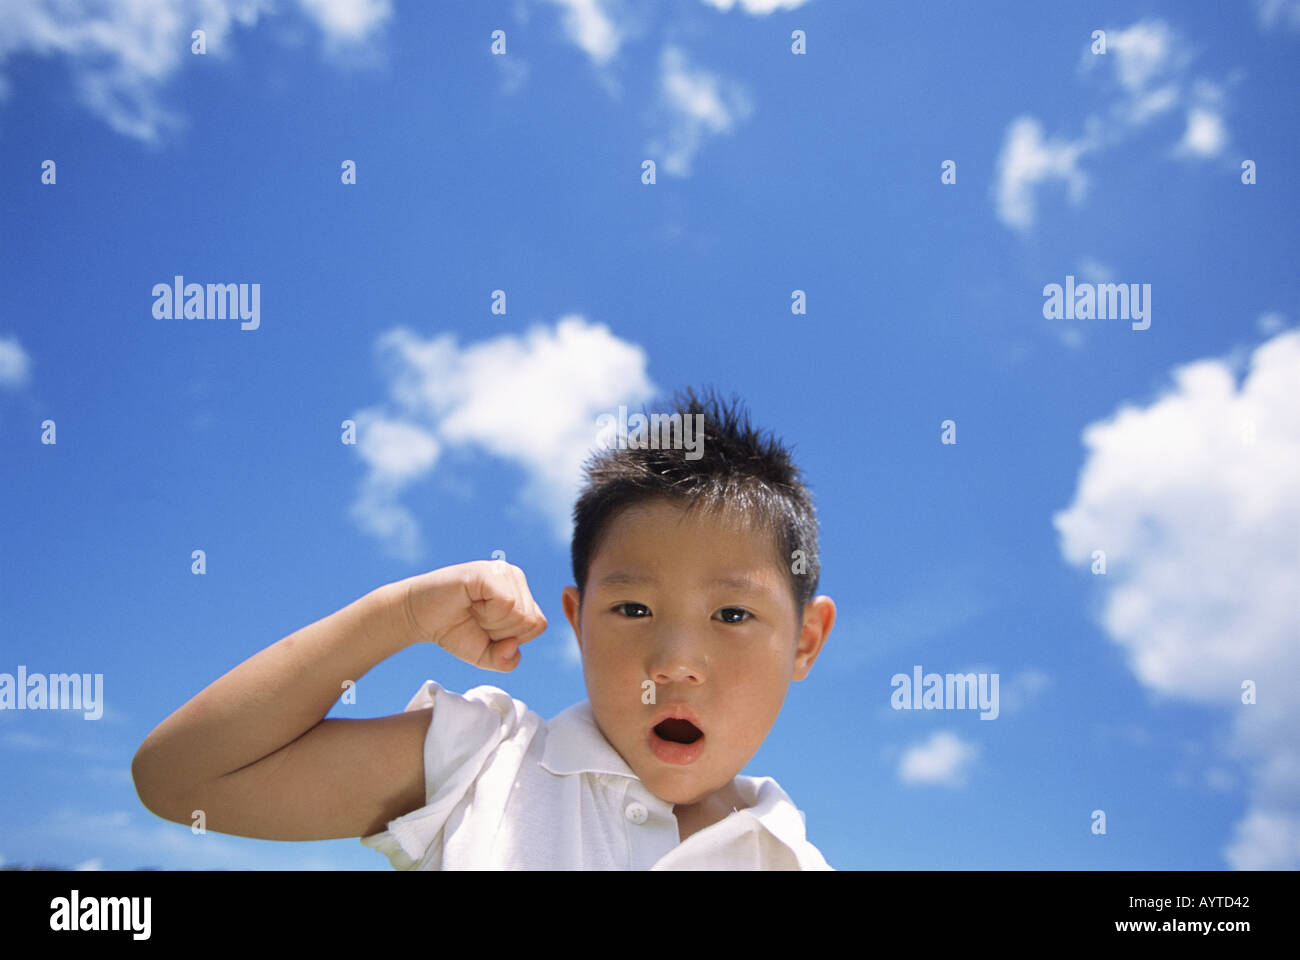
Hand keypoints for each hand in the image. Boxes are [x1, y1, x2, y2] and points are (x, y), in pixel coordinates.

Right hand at [400, 560, 547, 671]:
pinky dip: (488, 613)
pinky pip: (508, 603)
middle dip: (500, 632)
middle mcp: (515, 578)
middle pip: (530, 621)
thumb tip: (514, 647)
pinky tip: (470, 602)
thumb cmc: (454, 631)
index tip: (486, 629)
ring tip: (472, 610)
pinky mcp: (489, 572)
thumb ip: (506, 661)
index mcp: (521, 594)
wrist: (420, 617)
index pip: (537, 625)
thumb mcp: (485, 656)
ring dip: (491, 622)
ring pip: (520, 613)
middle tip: (476, 619)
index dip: (510, 638)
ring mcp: (503, 572)